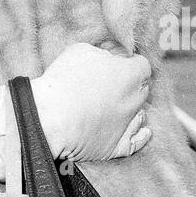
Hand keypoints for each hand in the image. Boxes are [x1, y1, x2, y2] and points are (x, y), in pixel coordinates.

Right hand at [30, 41, 152, 162]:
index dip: (131, 63)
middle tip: (114, 83)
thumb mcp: (82, 50)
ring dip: (134, 108)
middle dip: (132, 85)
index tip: (120, 64)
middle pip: (142, 89)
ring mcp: (127, 124)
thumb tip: (112, 57)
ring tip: (121, 105)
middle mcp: (134, 100)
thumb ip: (104, 52)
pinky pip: (136, 142)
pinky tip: (144, 130)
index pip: (142, 66)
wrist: (51, 118)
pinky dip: (141, 135)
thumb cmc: (64, 81)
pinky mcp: (116, 146)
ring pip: (140, 114)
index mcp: (129, 74)